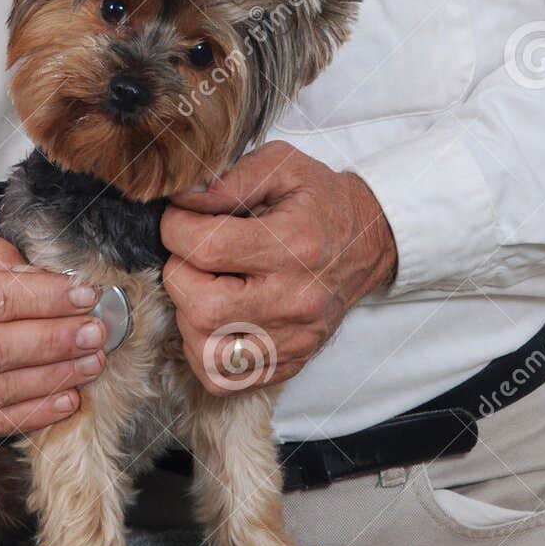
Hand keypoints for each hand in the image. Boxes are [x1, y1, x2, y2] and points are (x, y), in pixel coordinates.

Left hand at [160, 141, 396, 392]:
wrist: (368, 240)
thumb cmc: (320, 201)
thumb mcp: (282, 167)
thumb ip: (230, 179)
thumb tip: (183, 198)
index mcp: (292, 245)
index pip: (206, 248)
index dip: (176, 227)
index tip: (182, 217)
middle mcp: (294, 299)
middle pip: (202, 308)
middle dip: (178, 275)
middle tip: (191, 255)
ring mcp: (293, 339)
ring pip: (207, 351)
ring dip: (188, 316)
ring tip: (204, 286)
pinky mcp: (289, 362)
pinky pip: (225, 379)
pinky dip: (205, 350)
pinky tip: (215, 318)